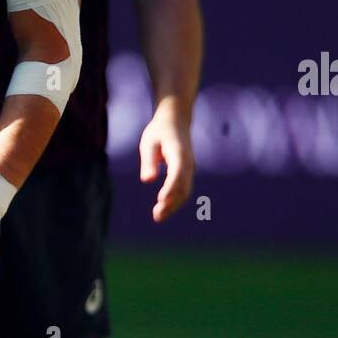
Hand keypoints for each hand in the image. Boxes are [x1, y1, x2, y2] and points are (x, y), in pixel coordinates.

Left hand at [139, 101, 194, 222]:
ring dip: (173, 205)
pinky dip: (175, 200)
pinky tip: (164, 208)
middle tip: (157, 216)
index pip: (177, 174)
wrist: (176, 120)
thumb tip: (147, 180)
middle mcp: (188, 163)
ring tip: (158, 217)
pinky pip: (184, 189)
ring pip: (185, 191)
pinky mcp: (187, 172)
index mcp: (179, 154)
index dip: (170, 188)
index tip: (161, 200)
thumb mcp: (148, 142)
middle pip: (183, 187)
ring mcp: (190, 168)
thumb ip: (148, 161)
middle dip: (171, 203)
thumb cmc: (159, 131)